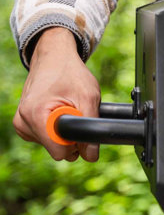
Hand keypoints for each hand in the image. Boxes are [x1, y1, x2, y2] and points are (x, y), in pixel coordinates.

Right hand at [13, 27, 100, 161]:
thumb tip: (91, 156)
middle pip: (56, 150)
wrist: (53, 57)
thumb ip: (91, 126)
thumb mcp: (88, 97)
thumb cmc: (70, 73)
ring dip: (65, 130)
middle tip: (75, 111)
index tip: (81, 122)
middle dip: (72, 136)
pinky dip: (57, 128)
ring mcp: (21, 124)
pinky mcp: (24, 124)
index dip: (76, 142)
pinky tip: (59, 111)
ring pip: (53, 145)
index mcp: (34, 116)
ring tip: (67, 107)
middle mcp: (22, 122)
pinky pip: (47, 138)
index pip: (59, 152)